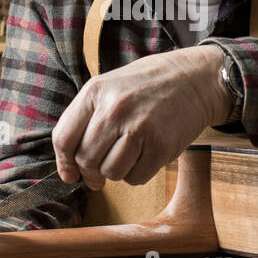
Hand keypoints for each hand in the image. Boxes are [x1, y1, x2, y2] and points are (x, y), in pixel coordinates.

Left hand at [53, 45, 231, 187]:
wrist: (194, 79)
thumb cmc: (147, 85)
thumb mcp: (110, 87)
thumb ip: (86, 118)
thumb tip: (69, 165)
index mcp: (95, 92)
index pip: (64, 138)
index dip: (64, 162)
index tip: (70, 173)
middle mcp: (114, 110)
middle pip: (85, 160)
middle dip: (89, 173)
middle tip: (98, 173)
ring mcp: (139, 128)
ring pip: (110, 172)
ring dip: (114, 173)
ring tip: (125, 158)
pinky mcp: (160, 147)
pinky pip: (135, 178)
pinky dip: (136, 174)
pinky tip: (143, 157)